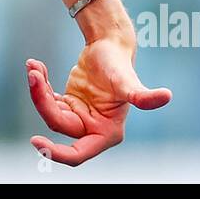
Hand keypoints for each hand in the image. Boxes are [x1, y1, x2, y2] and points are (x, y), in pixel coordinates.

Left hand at [26, 38, 171, 165]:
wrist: (110, 45)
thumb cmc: (120, 63)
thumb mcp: (127, 80)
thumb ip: (142, 94)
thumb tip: (166, 96)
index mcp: (107, 132)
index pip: (78, 153)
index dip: (57, 153)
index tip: (35, 142)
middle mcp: (92, 128)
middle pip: (57, 123)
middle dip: (41, 100)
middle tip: (33, 73)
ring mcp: (79, 117)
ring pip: (49, 111)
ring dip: (37, 90)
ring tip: (33, 66)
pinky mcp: (69, 104)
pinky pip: (46, 99)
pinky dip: (39, 84)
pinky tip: (36, 66)